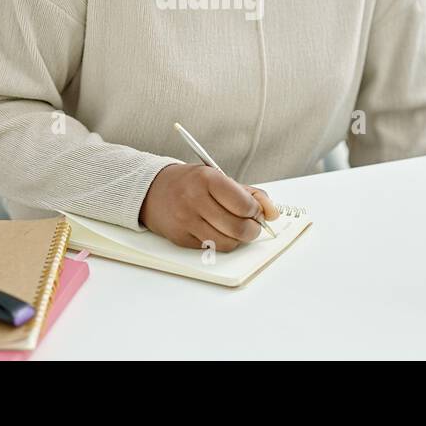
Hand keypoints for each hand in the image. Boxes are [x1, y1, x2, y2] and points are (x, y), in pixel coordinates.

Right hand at [139, 163, 279, 251]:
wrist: (152, 190)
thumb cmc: (190, 183)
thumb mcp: (218, 177)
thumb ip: (249, 193)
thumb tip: (273, 213)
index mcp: (207, 179)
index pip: (244, 205)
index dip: (256, 212)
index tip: (256, 211)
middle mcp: (194, 200)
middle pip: (238, 228)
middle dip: (252, 230)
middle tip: (252, 225)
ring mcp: (186, 221)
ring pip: (227, 243)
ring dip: (237, 239)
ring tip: (235, 228)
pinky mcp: (180, 238)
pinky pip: (211, 248)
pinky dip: (219, 242)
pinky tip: (216, 230)